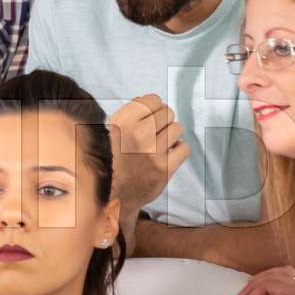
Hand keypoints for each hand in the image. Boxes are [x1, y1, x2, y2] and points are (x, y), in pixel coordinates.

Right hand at [109, 95, 187, 229]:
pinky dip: (178, 150)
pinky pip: (184, 148)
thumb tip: (146, 99)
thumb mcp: (111, 132)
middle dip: (163, 121)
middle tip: (155, 133)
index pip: (152, 100)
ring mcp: (152, 152)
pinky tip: (168, 154)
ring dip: (171, 135)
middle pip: (167, 112)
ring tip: (161, 144)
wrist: (112, 195)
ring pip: (177, 128)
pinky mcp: (164, 168)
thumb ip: (128, 114)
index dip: (153, 108)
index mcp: (121, 122)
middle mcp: (137, 135)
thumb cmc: (113, 159)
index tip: (149, 118)